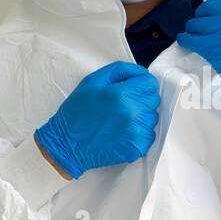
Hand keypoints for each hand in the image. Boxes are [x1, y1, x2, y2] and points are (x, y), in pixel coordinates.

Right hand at [34, 61, 159, 178]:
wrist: (67, 145)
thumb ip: (120, 71)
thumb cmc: (77, 112)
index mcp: (121, 94)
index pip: (150, 83)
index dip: (142, 84)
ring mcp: (136, 132)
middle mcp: (132, 112)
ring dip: (140, 117)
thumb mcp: (92, 81)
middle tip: (122, 105)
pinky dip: (139, 133)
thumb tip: (141, 73)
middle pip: (153, 100)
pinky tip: (122, 133)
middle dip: (141, 99)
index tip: (132, 89)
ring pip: (152, 118)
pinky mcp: (137, 148)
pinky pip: (149, 135)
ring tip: (120, 120)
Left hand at [176, 0, 220, 132]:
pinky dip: (186, 40)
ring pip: (196, 23)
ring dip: (193, 30)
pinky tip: (187, 42)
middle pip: (207, 6)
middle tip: (204, 27)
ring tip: (196, 37)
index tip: (213, 2)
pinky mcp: (215, 48)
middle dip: (202, 17)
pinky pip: (191, 39)